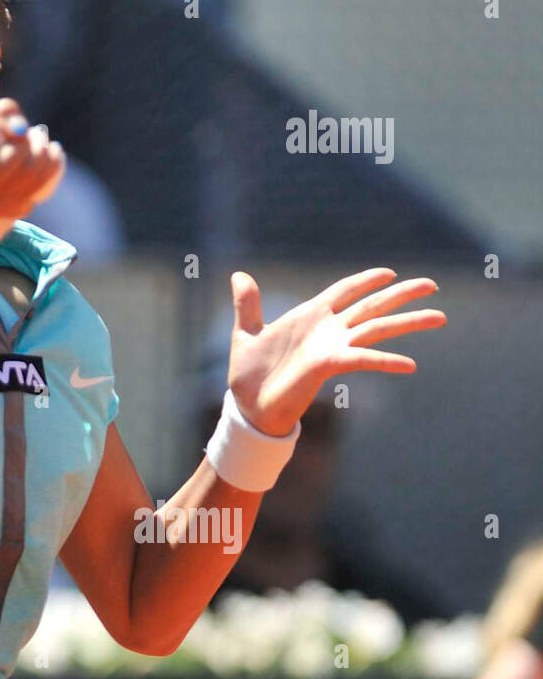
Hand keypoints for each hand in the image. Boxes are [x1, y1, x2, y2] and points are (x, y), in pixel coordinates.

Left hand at [226, 268, 446, 436]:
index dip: (365, 280)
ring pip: (377, 328)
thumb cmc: (249, 373)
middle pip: (371, 305)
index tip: (389, 272)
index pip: (344, 291)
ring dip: (408, 321)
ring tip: (440, 316)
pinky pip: (362, 359)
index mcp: (310, 316)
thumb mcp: (246, 333)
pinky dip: (385, 360)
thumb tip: (239, 275)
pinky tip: (410, 364)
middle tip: (433, 284)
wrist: (248, 405)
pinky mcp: (329, 364)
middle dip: (401, 294)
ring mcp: (332, 347)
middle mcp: (327, 330)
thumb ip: (247, 305)